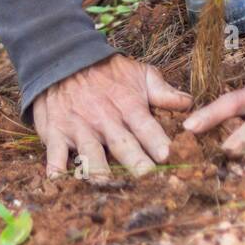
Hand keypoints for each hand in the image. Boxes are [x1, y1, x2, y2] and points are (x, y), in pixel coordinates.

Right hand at [33, 54, 190, 177]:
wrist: (63, 60)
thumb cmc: (106, 72)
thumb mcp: (137, 74)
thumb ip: (163, 91)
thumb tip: (189, 104)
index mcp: (128, 106)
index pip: (146, 126)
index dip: (157, 140)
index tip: (169, 155)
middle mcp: (105, 119)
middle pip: (122, 144)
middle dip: (135, 161)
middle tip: (147, 178)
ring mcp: (80, 127)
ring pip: (90, 152)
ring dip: (97, 169)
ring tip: (105, 184)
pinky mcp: (56, 133)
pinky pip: (55, 153)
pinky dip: (56, 168)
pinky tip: (58, 182)